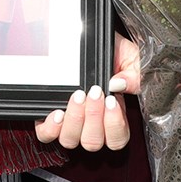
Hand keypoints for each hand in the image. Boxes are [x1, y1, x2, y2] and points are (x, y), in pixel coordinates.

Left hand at [35, 33, 138, 150]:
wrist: (92, 39)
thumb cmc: (113, 53)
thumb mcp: (130, 58)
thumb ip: (133, 74)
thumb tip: (119, 84)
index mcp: (113, 116)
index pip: (116, 140)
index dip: (114, 126)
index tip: (112, 101)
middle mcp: (92, 125)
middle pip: (92, 142)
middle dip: (94, 118)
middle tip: (94, 93)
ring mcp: (71, 123)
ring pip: (70, 140)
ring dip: (75, 120)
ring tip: (78, 96)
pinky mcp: (51, 118)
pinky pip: (47, 135)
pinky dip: (51, 128)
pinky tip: (57, 112)